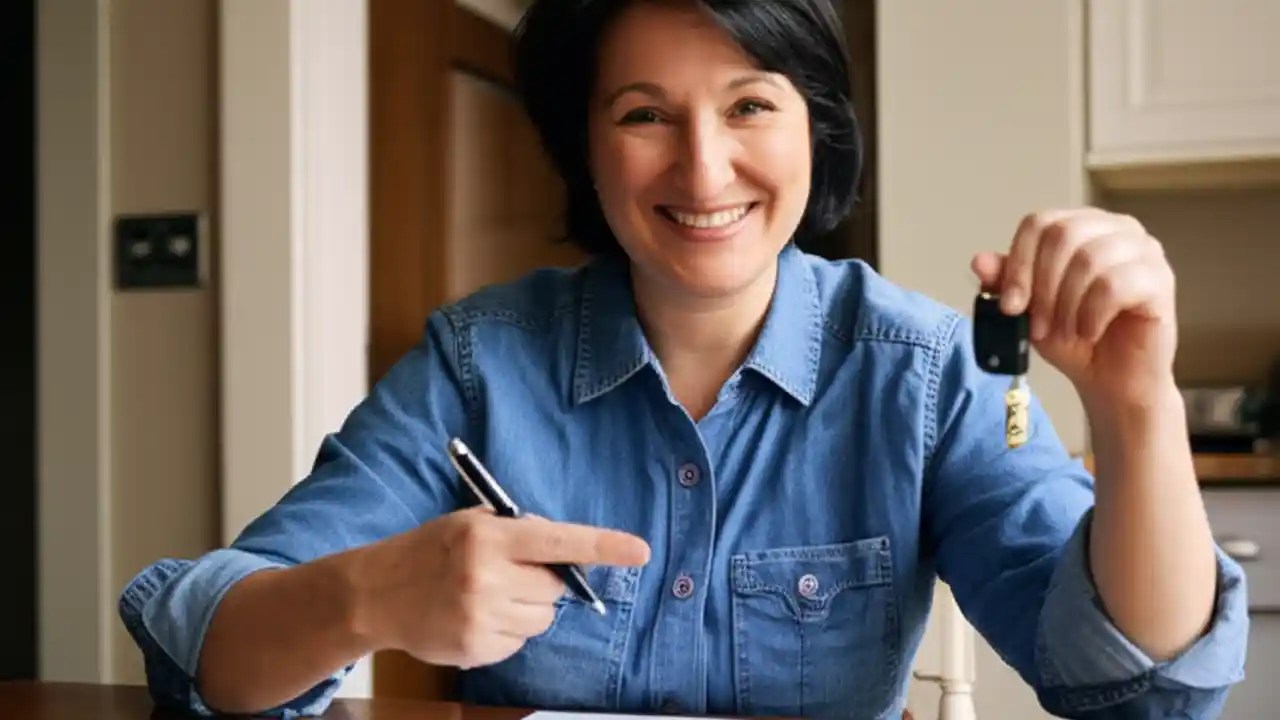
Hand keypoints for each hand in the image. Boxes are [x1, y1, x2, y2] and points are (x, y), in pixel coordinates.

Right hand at [351, 508, 649, 668]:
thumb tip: (565, 550)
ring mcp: (482, 616)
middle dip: (542, 581)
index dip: (603, 546)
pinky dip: (507, 631)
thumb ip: (518, 532)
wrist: (376, 593)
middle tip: (508, 574)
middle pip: (555, 587)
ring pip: (543, 618)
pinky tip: (475, 617)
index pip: (558, 541)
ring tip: (488, 596)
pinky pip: (520, 641)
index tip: (640, 551)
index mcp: (490, 537)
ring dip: (527, 608)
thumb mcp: (469, 523)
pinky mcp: (477, 648)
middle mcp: (487, 576)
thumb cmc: (430, 550)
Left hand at [971, 207, 1177, 406]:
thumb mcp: (1028, 309)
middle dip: (1041, 286)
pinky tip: (1089, 333)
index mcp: (1083, 225)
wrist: (1112, 380)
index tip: (1010, 306)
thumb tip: (979, 260)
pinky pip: (1115, 285)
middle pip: (1063, 234)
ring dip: (1066, 304)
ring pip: (1089, 259)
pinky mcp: (1161, 280)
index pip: (1040, 223)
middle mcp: (1117, 228)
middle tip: (1039, 326)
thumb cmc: (1072, 338)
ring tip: (1065, 331)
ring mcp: (1145, 251)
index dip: (1018, 264)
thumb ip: (1005, 282)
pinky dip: (1091, 314)